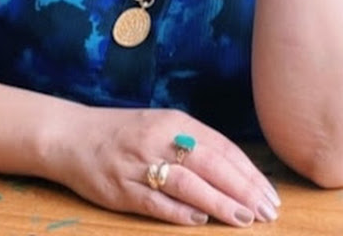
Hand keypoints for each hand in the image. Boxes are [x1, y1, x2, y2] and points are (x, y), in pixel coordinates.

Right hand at [51, 106, 280, 226]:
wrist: (72, 136)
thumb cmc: (124, 133)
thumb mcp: (161, 125)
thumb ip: (194, 142)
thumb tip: (236, 170)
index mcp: (174, 121)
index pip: (221, 146)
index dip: (248, 171)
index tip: (269, 192)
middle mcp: (159, 138)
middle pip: (210, 163)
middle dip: (243, 188)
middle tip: (267, 210)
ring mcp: (139, 163)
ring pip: (188, 183)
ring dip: (218, 203)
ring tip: (243, 218)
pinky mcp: (121, 188)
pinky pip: (156, 202)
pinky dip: (180, 212)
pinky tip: (201, 222)